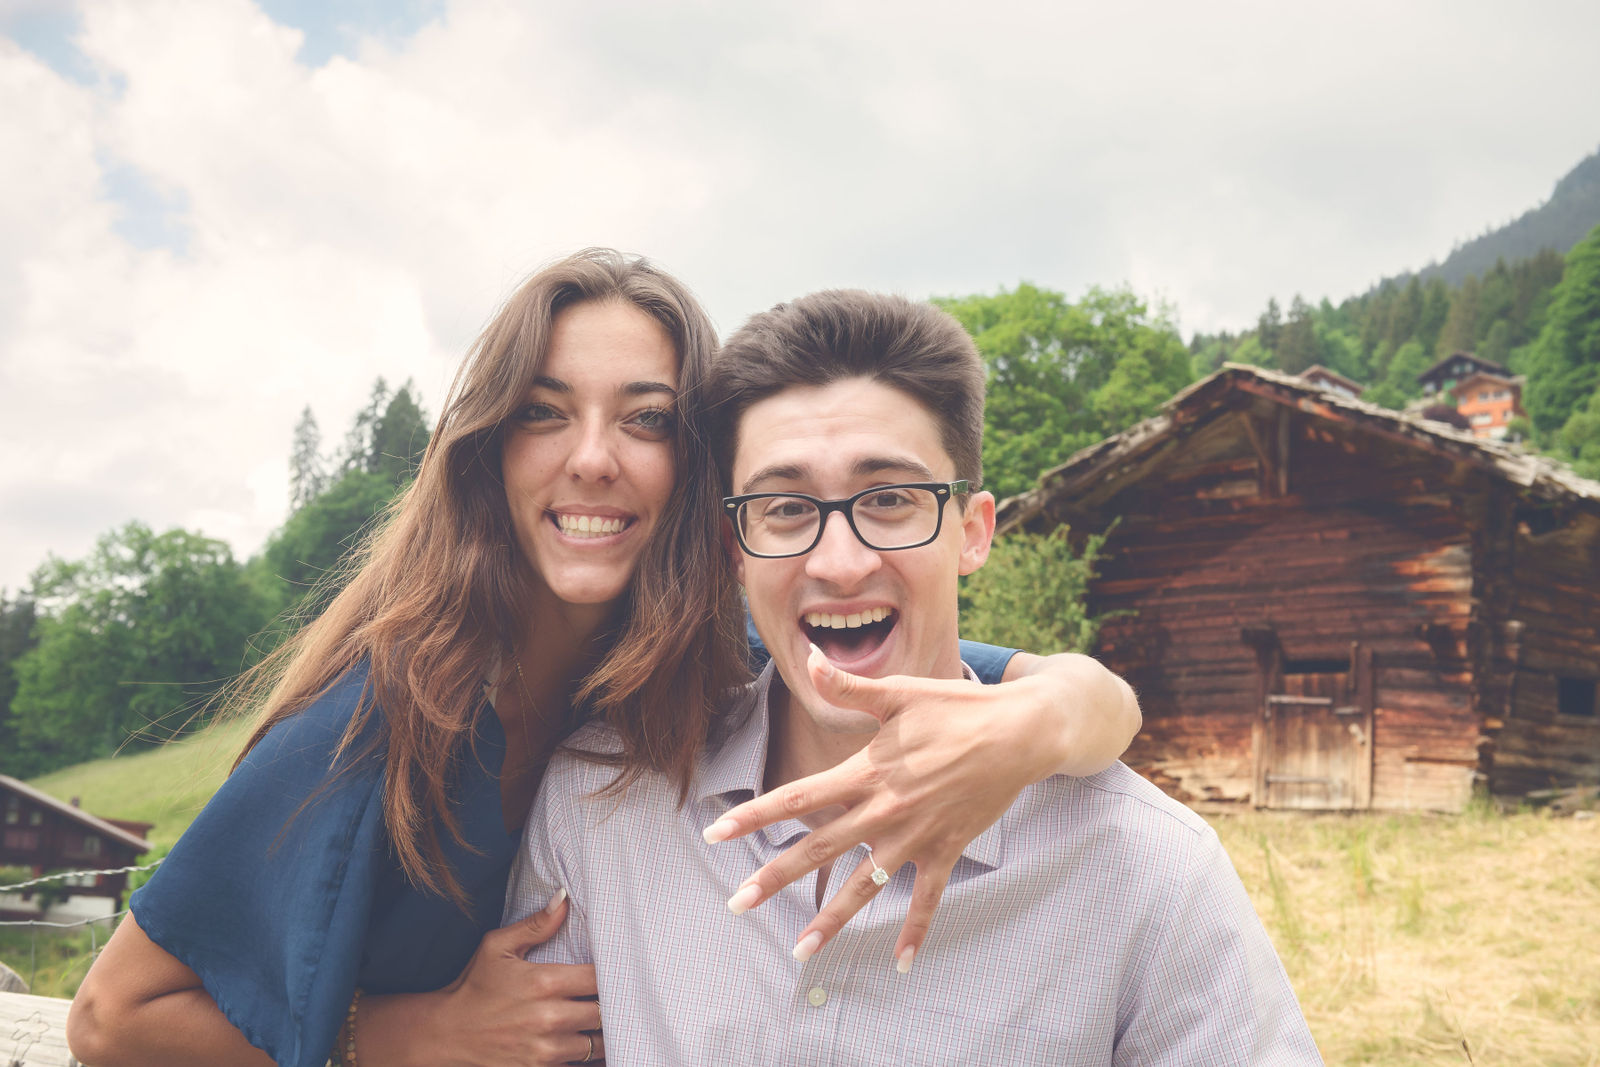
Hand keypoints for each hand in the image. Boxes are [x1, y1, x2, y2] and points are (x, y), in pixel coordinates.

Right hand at [374, 891, 604, 1065]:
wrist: (446, 1034)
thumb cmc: (474, 986)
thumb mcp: (498, 947)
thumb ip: (536, 924)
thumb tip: (564, 898)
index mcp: (544, 983)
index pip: (600, 977)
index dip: (615, 973)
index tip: (620, 969)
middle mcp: (549, 1018)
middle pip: (606, 1012)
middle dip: (615, 1004)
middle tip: (622, 995)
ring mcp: (546, 1050)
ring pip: (599, 1043)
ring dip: (605, 1032)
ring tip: (609, 1019)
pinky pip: (580, 1065)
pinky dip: (589, 1056)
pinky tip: (590, 1041)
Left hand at [704, 647, 1069, 971]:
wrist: (1020, 733)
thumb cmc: (956, 707)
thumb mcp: (898, 693)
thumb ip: (848, 686)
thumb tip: (809, 658)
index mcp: (866, 772)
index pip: (798, 798)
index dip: (754, 816)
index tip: (716, 833)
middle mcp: (884, 811)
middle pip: (819, 850)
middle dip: (774, 878)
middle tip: (735, 904)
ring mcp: (915, 836)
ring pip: (864, 887)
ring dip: (831, 920)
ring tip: (800, 951)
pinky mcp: (946, 850)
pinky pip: (927, 900)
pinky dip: (915, 931)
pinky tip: (900, 962)